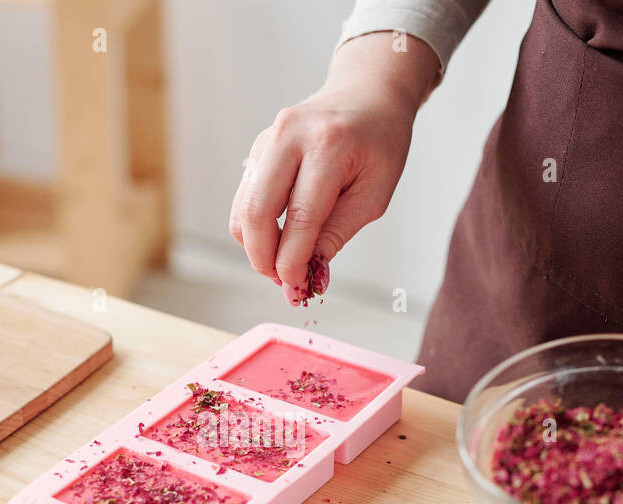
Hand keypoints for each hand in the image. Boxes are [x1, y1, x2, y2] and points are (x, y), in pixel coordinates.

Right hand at [228, 32, 438, 303]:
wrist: (366, 95)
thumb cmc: (379, 144)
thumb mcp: (374, 194)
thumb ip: (337, 234)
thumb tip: (310, 276)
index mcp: (328, 146)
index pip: (300, 218)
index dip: (294, 262)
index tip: (297, 289)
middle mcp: (289, 137)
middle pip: (257, 213)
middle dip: (264, 259)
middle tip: (283, 282)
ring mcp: (267, 140)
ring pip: (243, 209)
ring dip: (256, 247)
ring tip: (282, 264)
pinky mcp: (257, 150)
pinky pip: (244, 199)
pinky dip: (255, 229)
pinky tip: (278, 240)